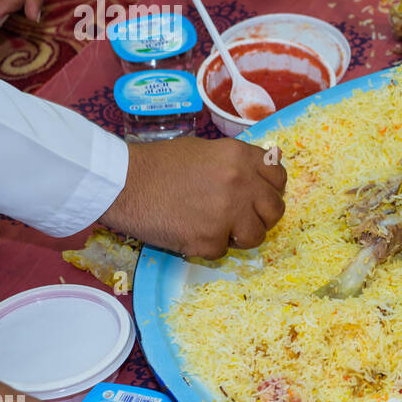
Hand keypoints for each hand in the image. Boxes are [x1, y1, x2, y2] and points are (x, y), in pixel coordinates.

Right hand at [101, 137, 287, 258]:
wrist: (123, 183)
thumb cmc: (159, 163)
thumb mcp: (205, 149)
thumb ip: (237, 162)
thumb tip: (266, 166)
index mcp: (240, 157)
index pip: (279, 178)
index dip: (270, 189)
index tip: (258, 195)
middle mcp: (241, 184)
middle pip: (275, 210)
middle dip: (261, 216)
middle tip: (241, 217)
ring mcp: (227, 214)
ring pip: (257, 236)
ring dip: (241, 236)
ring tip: (218, 228)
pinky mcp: (209, 240)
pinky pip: (223, 251)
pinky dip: (209, 246)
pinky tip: (191, 232)